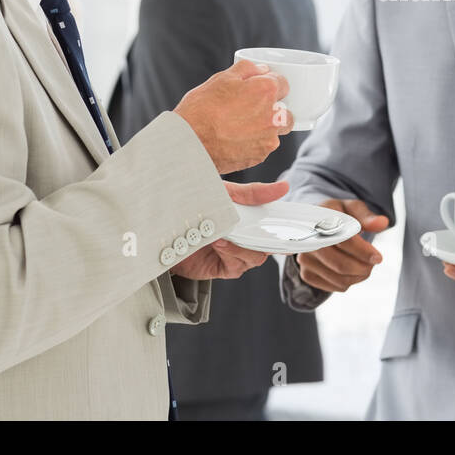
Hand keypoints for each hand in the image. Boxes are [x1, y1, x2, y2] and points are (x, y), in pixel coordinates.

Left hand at [170, 180, 288, 279]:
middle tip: (257, 230)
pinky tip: (220, 243)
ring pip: (255, 256)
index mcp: (247, 217)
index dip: (287, 226)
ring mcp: (233, 253)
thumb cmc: (190, 203)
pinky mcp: (221, 267)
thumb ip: (252, 193)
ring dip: (244, 245)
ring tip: (225, 234)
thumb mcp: (222, 193)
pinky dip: (232, 254)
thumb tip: (284, 187)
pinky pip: (237, 265)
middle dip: (267, 238)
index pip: (274, 223)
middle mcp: (243, 236)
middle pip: (268, 243)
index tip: (297, 224)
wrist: (156, 225)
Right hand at [174, 58, 292, 172]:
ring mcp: (268, 138)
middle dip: (273, 109)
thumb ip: (247, 69)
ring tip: (239, 126)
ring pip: (276, 131)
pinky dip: (254, 142)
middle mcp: (274, 116)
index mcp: (266, 91)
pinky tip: (234, 139)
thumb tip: (261, 70)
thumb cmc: (201, 109)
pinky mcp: (260, 155)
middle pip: (285, 111)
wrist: (188, 143)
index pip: (283, 84)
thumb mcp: (221, 79)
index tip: (258, 89)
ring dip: (265, 127)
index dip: (270, 84)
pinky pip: (263, 146)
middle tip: (249, 109)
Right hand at [295, 198, 389, 291]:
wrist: (318, 226)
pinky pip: (334, 286)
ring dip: (358, 276)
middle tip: (373, 264)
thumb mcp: (353, 210)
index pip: (343, 240)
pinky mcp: (306, 273)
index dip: (363, 251)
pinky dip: (348, 282)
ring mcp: (305, 258)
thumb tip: (383, 223)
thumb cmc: (339, 217)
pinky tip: (352, 271)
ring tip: (365, 266)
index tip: (378, 258)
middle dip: (363, 268)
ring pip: (338, 278)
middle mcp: (309, 240)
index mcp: (321, 219)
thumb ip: (367, 217)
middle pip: (340, 264)